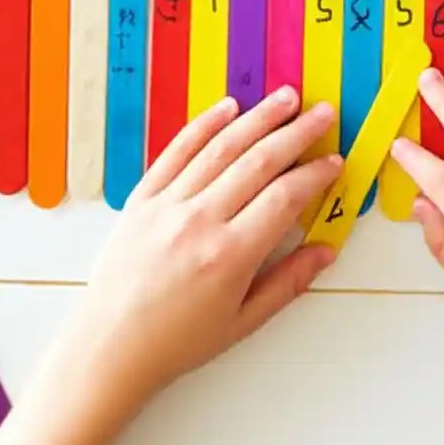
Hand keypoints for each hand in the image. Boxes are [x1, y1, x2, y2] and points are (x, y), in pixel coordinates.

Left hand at [0, 88, 341, 444]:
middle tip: (323, 113)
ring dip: (258, 118)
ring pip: (221, 148)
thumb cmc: (176, 341)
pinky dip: (203, 126)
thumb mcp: (243, 321)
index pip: (286, 197)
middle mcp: (200, 222)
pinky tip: (227, 108)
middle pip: (259, 162)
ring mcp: (168, 206)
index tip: (333, 162)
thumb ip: (288, 282)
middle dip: (297, 133)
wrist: (110, 346)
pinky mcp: (142, 199)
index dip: (315, 174)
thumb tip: (326, 252)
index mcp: (231, 255)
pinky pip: (176, 152)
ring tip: (286, 99)